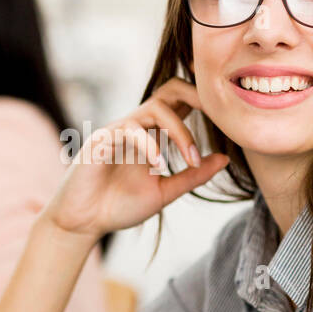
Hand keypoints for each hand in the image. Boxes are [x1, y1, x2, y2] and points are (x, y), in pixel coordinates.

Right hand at [42, 77, 229, 241]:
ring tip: (190, 160)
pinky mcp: (101, 141)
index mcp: (153, 134)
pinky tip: (159, 166)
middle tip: (218, 116)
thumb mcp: (164, 192)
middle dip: (196, 95)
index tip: (229, 122)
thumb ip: (192, 176)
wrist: (83, 222)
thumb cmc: (118, 205)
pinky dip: (149, 146)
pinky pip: (130, 130)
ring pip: (155, 108)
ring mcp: (119, 130)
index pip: (182, 103)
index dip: (205, 103)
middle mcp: (138, 126)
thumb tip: (225, 158)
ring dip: (179, 131)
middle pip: (170, 89)